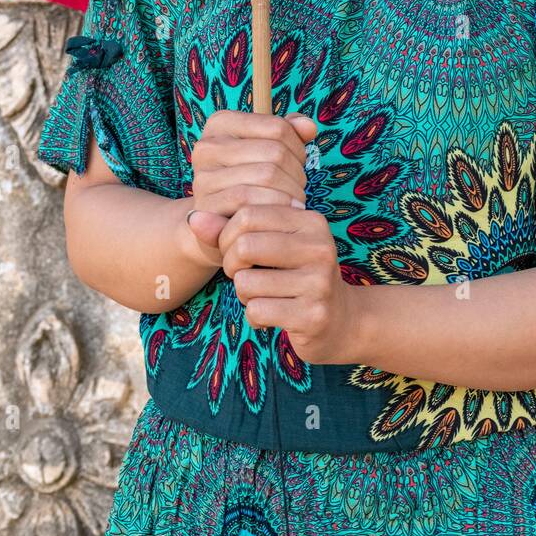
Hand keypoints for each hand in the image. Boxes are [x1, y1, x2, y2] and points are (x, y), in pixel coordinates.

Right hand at [185, 109, 316, 266]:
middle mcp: (206, 146)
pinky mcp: (206, 206)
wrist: (221, 222)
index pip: (277, 128)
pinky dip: (274, 209)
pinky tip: (281, 214)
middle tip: (299, 188)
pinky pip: (250, 203)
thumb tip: (308, 127)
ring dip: (290, 192)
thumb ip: (290, 133)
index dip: (298, 148)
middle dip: (296, 173)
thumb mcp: (269, 150)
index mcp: (221, 123)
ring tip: (294, 201)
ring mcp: (203, 177)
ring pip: (266, 176)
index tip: (298, 163)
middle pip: (274, 153)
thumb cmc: (252, 180)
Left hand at [218, 203, 357, 364]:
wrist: (342, 322)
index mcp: (310, 221)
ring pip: (246, 283)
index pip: (247, 213)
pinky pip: (257, 311)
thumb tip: (192, 219)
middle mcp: (319, 247)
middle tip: (242, 274)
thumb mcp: (271, 245)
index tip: (234, 250)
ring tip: (262, 295)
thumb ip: (231, 229)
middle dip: (231, 264)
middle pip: (244, 246)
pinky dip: (255, 316)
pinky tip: (272, 316)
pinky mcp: (313, 316)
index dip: (227, 234)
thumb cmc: (296, 276)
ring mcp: (319, 283)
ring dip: (244, 294)